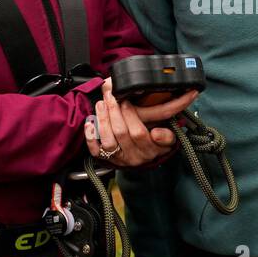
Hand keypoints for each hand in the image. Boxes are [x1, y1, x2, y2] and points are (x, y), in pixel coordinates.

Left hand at [84, 78, 199, 168]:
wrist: (144, 158)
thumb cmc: (155, 142)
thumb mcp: (168, 139)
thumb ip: (166, 136)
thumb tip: (156, 134)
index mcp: (150, 149)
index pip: (139, 133)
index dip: (130, 116)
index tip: (126, 100)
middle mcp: (135, 156)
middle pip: (121, 133)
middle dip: (114, 112)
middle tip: (110, 96)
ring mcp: (120, 158)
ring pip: (108, 141)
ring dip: (103, 120)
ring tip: (101, 104)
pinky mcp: (107, 160)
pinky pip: (96, 151)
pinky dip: (91, 137)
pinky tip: (90, 123)